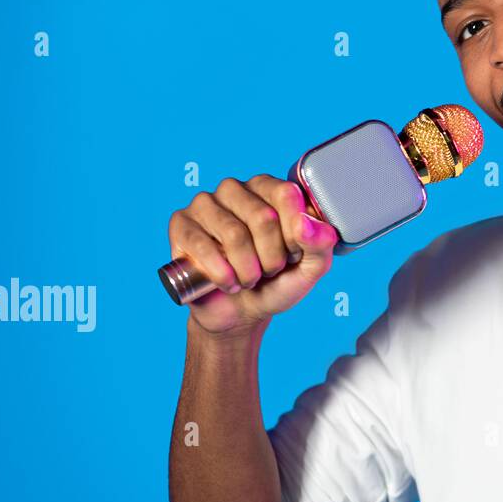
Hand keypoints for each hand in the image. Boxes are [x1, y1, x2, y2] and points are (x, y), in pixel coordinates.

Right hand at [167, 175, 339, 335]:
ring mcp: (205, 204)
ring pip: (234, 233)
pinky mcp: (181, 225)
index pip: (287, 195)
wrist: (240, 313)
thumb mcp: (310, 267)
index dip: (294, 235)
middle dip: (272, 258)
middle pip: (263, 216)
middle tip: (268, 271)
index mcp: (270, 188)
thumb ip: (321, 244)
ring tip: (248, 278)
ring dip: (247, 270)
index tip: (293, 254)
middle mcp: (236, 189)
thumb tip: (305, 222)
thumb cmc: (276, 282)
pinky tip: (227, 282)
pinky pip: (202, 245)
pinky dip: (221, 273)